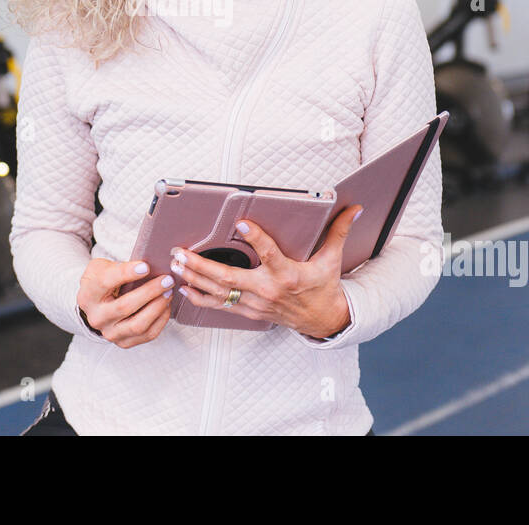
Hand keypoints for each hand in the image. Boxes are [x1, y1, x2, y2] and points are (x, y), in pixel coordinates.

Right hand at [76, 258, 174, 348]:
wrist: (98, 304)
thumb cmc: (102, 281)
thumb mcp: (102, 268)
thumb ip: (119, 266)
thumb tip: (147, 267)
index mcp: (87, 295)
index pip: (106, 282)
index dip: (126, 273)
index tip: (145, 266)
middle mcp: (96, 318)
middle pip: (125, 306)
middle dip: (150, 291)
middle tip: (166, 280)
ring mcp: (109, 333)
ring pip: (138, 325)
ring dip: (157, 307)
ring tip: (168, 292)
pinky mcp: (124, 342)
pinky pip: (147, 335)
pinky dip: (161, 319)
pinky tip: (166, 306)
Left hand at [171, 203, 362, 338]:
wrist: (322, 320)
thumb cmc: (323, 286)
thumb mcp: (332, 260)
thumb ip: (338, 231)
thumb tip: (353, 207)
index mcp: (288, 274)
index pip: (270, 253)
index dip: (256, 238)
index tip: (240, 222)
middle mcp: (268, 290)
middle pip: (230, 278)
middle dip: (202, 265)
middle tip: (181, 252)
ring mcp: (255, 304)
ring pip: (219, 293)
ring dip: (194, 279)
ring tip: (175, 265)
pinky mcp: (249, 312)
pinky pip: (219, 306)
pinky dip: (200, 298)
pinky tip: (183, 287)